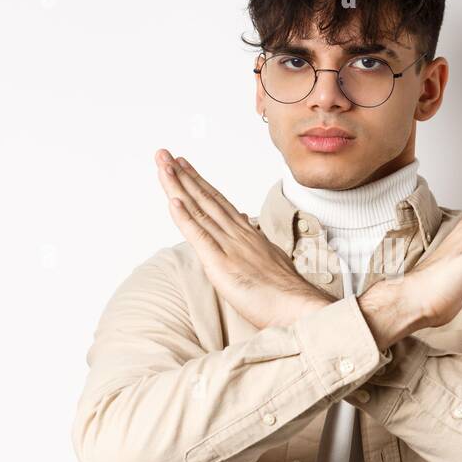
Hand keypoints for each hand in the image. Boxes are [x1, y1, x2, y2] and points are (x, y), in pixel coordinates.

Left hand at [154, 149, 334, 328]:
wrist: (298, 307)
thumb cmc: (286, 292)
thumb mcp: (269, 257)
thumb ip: (253, 238)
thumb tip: (244, 220)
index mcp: (245, 234)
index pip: (217, 202)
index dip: (198, 182)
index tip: (182, 165)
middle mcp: (236, 234)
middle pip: (204, 199)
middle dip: (181, 175)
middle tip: (163, 154)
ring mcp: (229, 247)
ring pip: (198, 211)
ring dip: (178, 187)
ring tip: (163, 165)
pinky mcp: (222, 264)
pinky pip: (199, 237)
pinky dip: (185, 218)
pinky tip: (172, 201)